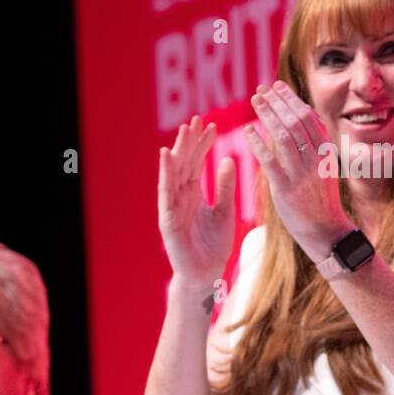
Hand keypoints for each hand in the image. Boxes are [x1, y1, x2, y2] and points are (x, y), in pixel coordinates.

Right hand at [158, 115, 237, 286]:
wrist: (206, 275)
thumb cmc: (214, 246)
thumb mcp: (225, 211)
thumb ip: (224, 187)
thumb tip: (228, 159)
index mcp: (193, 194)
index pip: (196, 163)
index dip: (202, 145)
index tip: (211, 125)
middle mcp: (180, 197)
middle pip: (185, 163)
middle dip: (190, 142)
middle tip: (197, 119)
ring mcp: (172, 206)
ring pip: (175, 173)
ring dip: (178, 151)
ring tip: (183, 131)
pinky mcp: (168, 218)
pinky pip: (166, 192)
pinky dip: (165, 174)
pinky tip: (166, 156)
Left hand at [244, 81, 352, 262]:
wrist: (326, 232)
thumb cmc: (321, 199)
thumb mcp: (324, 168)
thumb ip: (313, 146)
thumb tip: (298, 119)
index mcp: (326, 153)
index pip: (308, 118)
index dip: (291, 100)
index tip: (276, 87)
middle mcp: (315, 160)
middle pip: (294, 122)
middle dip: (277, 102)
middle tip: (261, 89)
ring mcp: (301, 175)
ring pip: (282, 137)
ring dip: (267, 115)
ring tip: (254, 101)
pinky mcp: (285, 190)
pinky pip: (269, 161)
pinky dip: (258, 143)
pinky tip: (248, 131)